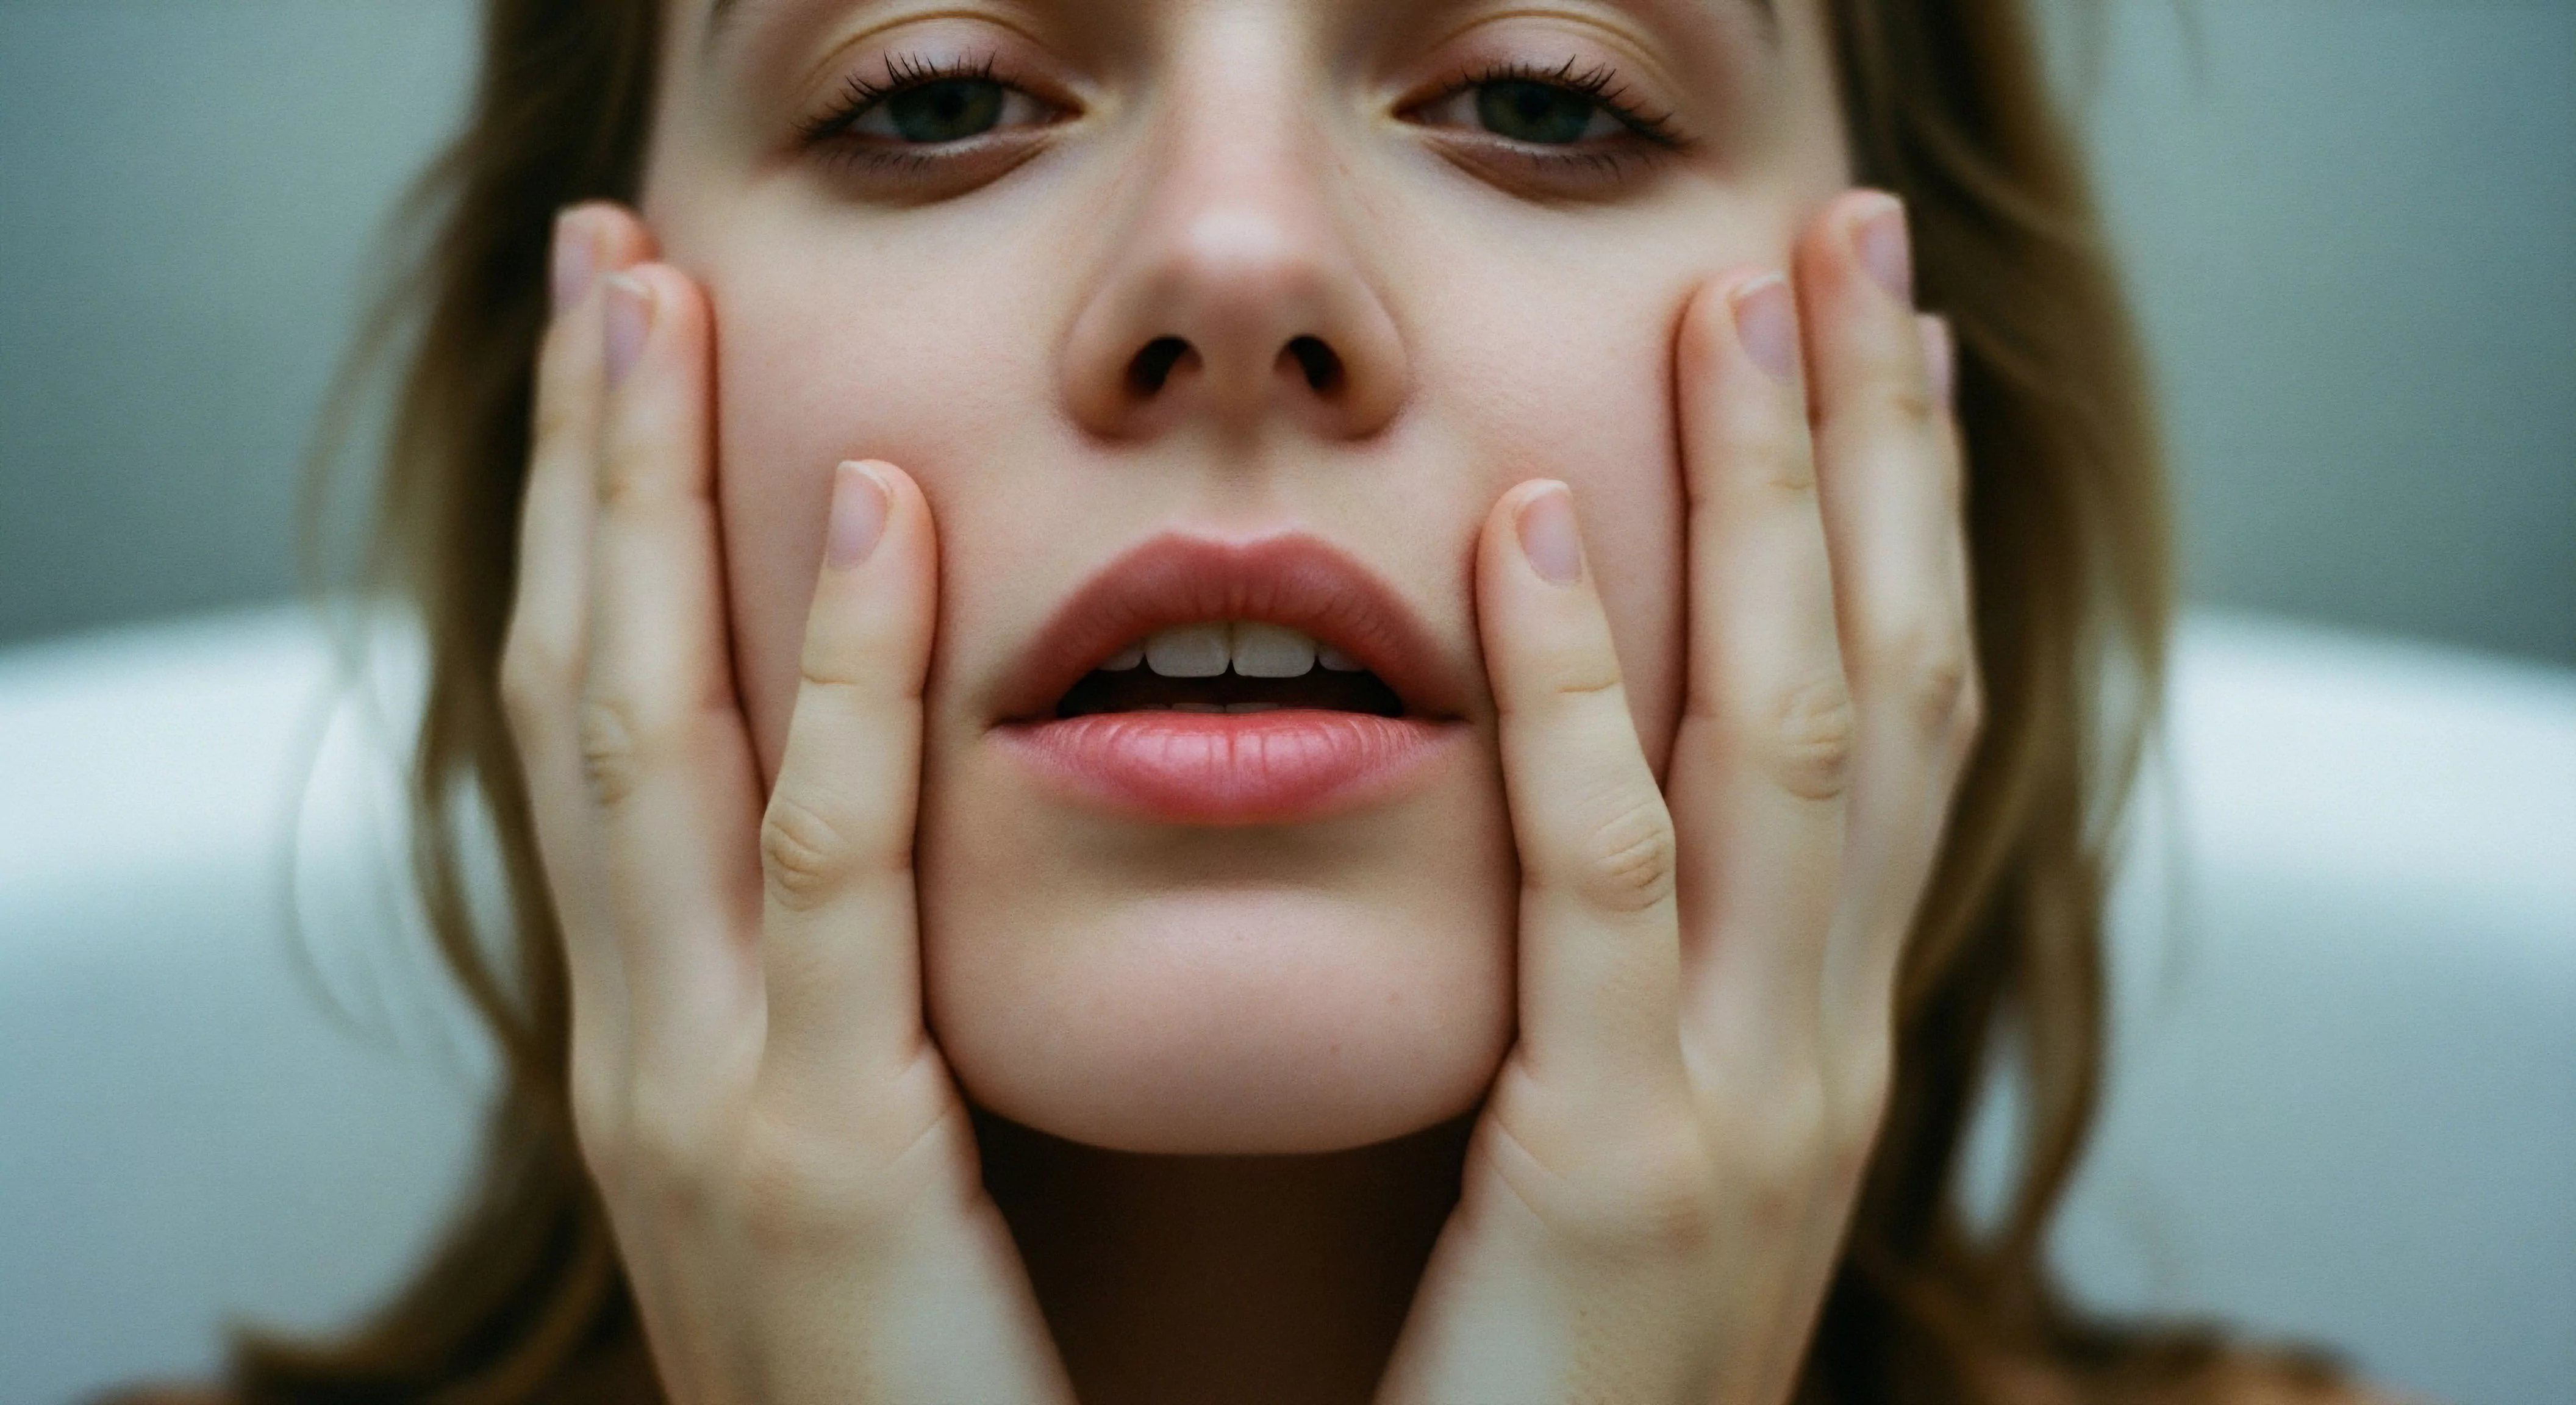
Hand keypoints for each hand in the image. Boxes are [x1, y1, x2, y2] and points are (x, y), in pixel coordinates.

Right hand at [499, 204, 1073, 1404]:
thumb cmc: (938, 1378)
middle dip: (589, 464)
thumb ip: (868, 992)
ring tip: (664, 303)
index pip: (618, 728)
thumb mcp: (873, 1148)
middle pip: (588, 690)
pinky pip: (818, 880)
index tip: (636, 348)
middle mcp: (647, 1047)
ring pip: (649, 741)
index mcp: (675, 1037)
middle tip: (607, 259)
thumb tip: (906, 829)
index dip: (608, 526)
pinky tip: (864, 517)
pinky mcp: (816, 1168)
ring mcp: (700, 1105)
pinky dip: (829, 685)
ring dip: (649, 505)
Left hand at [1378, 189, 1978, 1404]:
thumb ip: (1630, 981)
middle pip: (1883, 681)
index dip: (1892, 517)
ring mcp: (1750, 1106)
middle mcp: (1821, 1045)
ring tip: (1742, 306)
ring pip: (1791, 740)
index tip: (1874, 347)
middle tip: (1853, 247)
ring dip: (1773, 505)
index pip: (1886, 719)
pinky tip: (1517, 527)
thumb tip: (1598, 800)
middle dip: (1872, 452)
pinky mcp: (1624, 1174)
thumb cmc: (1545, 1371)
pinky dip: (1574, 696)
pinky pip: (1606, 886)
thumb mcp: (1625, 1141)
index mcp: (1811, 1030)